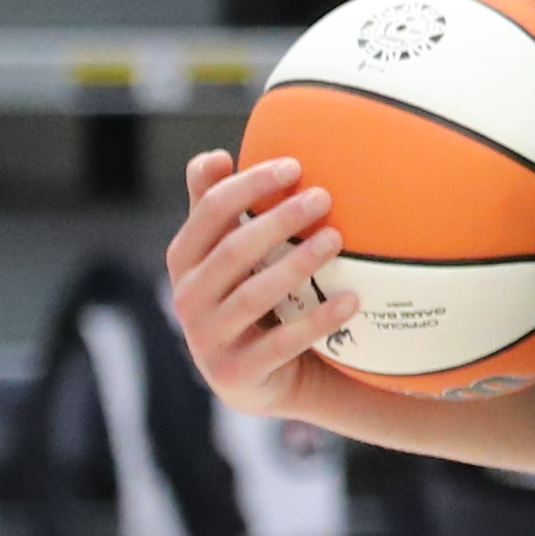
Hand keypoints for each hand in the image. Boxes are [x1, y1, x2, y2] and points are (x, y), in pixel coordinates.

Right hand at [167, 149, 347, 419]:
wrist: (258, 379)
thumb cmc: (246, 298)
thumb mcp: (225, 255)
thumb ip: (215, 210)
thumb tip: (215, 157)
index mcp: (184, 260)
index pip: (210, 211)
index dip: (249, 185)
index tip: (295, 166)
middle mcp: (186, 298)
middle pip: (232, 251)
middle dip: (278, 221)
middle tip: (323, 197)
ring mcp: (207, 340)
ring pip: (252, 296)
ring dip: (297, 263)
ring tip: (335, 238)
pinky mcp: (235, 374)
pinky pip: (280, 344)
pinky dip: (316, 321)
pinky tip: (350, 301)